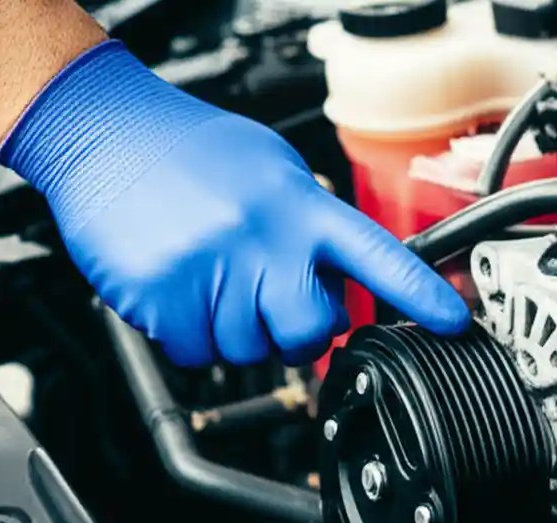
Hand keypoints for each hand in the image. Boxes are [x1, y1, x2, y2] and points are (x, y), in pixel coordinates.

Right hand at [0, 40, 468, 366]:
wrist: (102, 134)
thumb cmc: (190, 153)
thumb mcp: (272, 170)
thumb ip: (311, 225)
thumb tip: (344, 281)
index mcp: (300, 206)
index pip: (378, 256)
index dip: (420, 294)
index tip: (454, 322)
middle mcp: (263, 239)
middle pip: (311, 331)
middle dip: (295, 331)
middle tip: (268, 298)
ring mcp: (212, 270)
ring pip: (249, 350)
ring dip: (235, 329)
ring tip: (212, 276)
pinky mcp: (164, 299)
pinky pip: (198, 355)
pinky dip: (190, 334)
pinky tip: (181, 289)